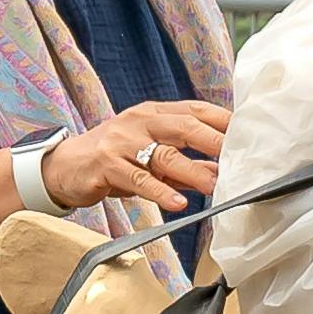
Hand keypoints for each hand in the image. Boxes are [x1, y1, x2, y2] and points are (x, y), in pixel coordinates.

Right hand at [45, 97, 228, 215]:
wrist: (63, 167)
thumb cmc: (112, 160)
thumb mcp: (150, 158)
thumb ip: (183, 165)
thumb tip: (220, 173)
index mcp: (154, 113)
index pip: (195, 110)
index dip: (223, 120)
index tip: (249, 134)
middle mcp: (140, 121)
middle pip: (184, 126)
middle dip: (214, 141)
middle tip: (239, 157)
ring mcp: (121, 140)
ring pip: (163, 154)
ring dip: (192, 171)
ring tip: (214, 186)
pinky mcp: (106, 163)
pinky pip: (137, 178)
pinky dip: (159, 191)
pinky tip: (177, 203)